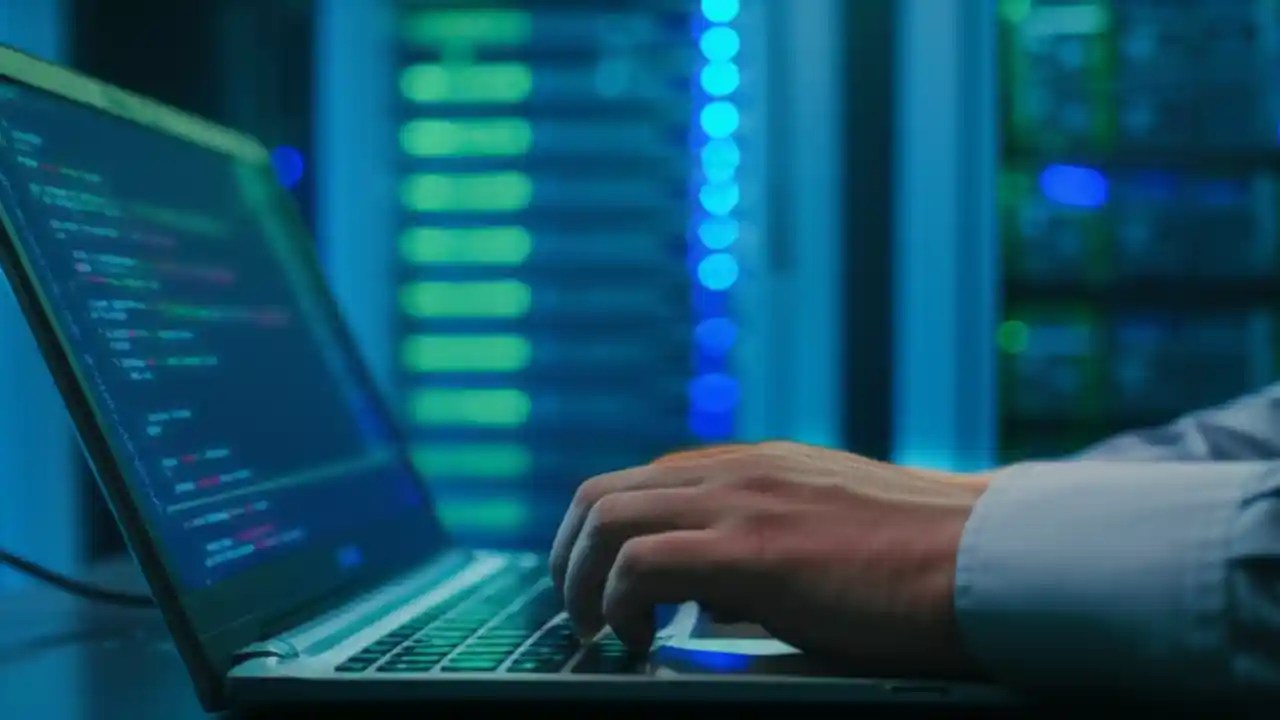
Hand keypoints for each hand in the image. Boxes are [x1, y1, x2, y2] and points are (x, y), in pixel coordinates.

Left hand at [549, 441, 989, 677]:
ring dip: (582, 581)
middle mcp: (736, 473)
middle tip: (581, 614)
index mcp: (753, 468)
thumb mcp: (824, 536)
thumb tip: (707, 601)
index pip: (642, 482)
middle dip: (570, 557)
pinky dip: (620, 604)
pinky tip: (644, 641)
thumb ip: (761, 551)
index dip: (604, 537)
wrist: (989, 560)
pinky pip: (641, 564)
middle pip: (603, 493)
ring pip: (607, 518)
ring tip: (601, 631)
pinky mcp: (753, 551)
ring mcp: (741, 504)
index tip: (601, 587)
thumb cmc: (921, 562)